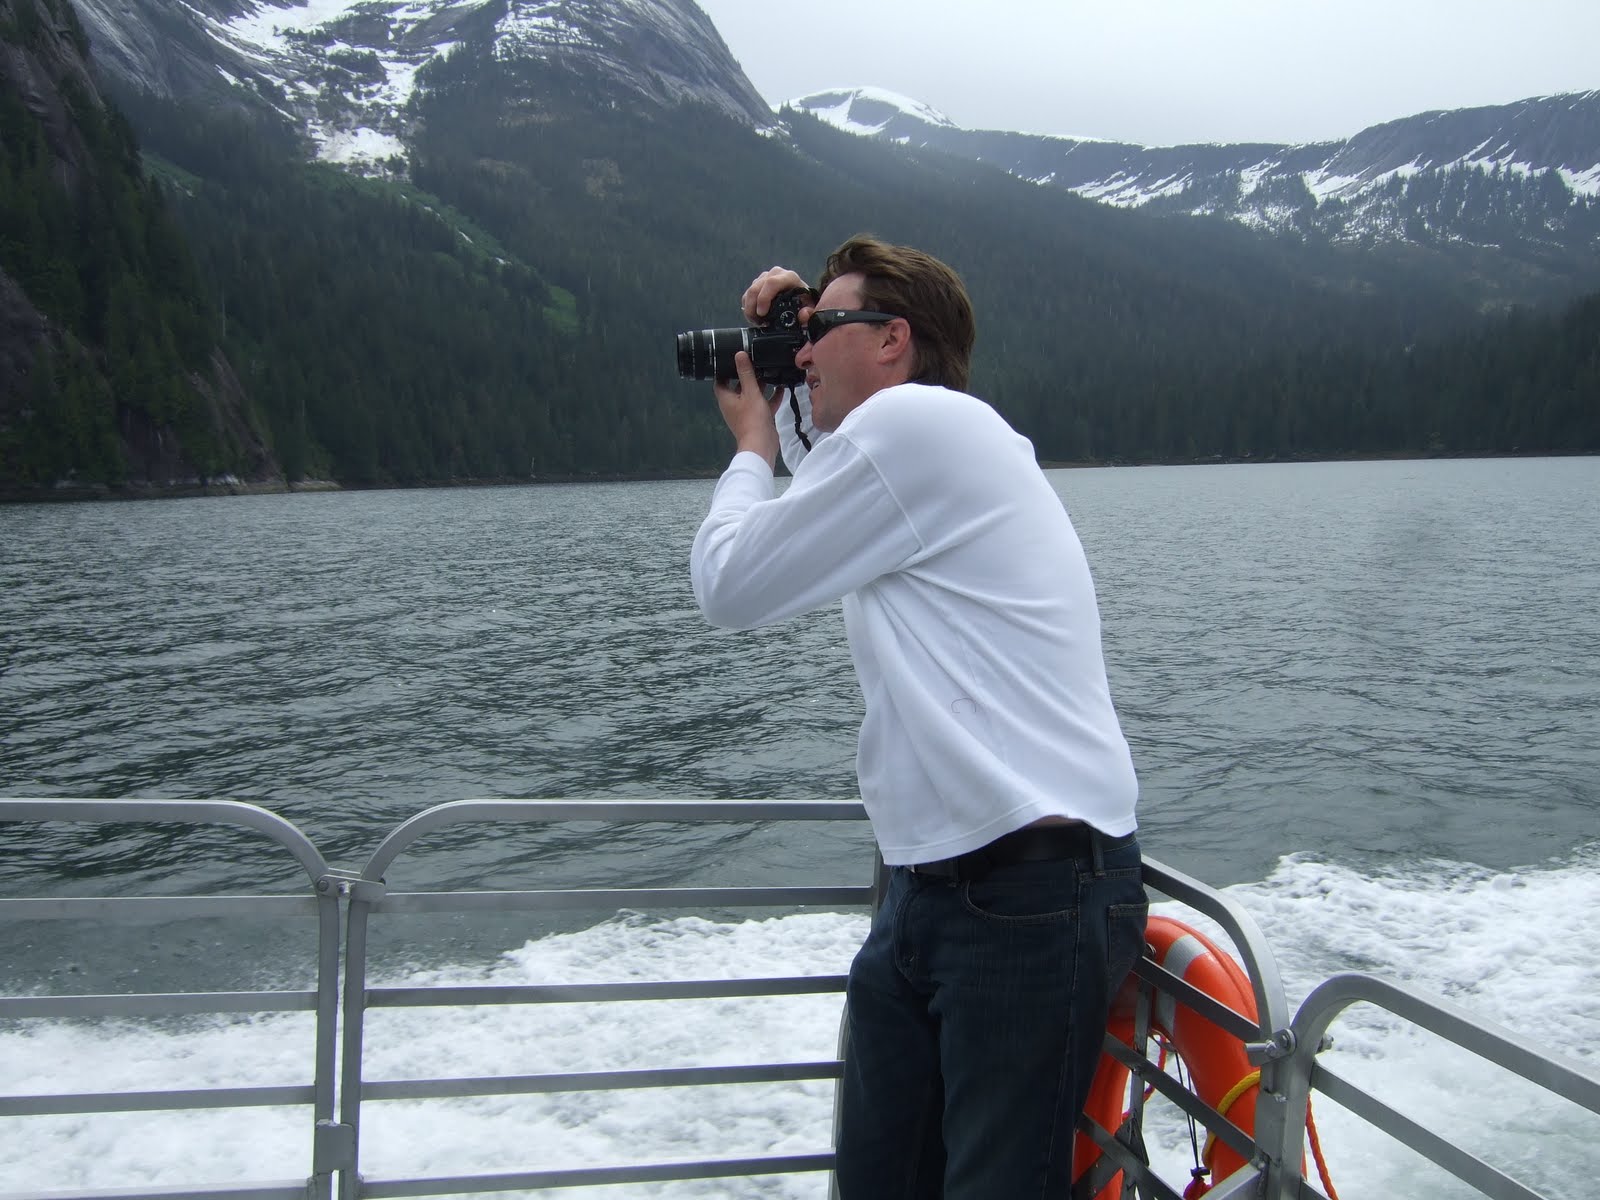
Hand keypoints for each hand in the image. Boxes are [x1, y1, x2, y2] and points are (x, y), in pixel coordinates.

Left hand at [712, 351, 781, 467]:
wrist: (762, 445)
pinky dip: (771, 397)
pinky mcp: (758, 418)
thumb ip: (746, 373)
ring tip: (768, 371)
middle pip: (737, 387)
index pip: (720, 381)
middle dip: (745, 375)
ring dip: (759, 385)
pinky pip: (763, 404)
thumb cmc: (752, 418)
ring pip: (752, 395)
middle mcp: (734, 405)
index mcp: (727, 399)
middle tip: (754, 361)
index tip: (731, 359)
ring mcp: (746, 412)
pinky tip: (781, 387)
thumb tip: (739, 354)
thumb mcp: (750, 392)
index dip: (724, 370)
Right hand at [742, 267, 812, 323]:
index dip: (764, 298)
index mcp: (789, 277)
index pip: (772, 283)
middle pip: (756, 287)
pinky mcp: (758, 282)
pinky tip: (755, 316)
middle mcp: (776, 274)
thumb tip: (803, 315)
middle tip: (757, 322)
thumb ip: (810, 313)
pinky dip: (748, 307)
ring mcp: (766, 277)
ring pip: (750, 291)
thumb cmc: (805, 302)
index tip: (762, 314)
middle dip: (753, 307)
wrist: (801, 298)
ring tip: (757, 322)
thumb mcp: (810, 308)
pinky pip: (748, 294)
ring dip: (750, 308)